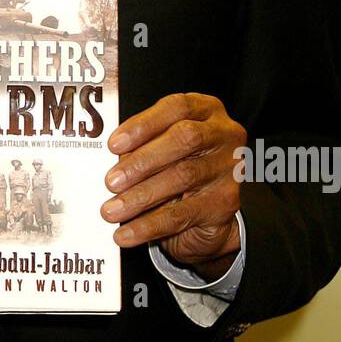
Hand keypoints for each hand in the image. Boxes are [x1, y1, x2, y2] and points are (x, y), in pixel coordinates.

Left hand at [100, 92, 244, 279]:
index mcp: (205, 110)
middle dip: (143, 160)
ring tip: (112, 210)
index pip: (176, 108)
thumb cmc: (178, 166)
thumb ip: (142, 146)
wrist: (207, 212)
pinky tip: (127, 233)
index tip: (114, 144)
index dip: (143, 125)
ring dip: (140, 196)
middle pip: (184, 139)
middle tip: (111, 181)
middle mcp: (223, 134)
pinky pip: (182, 214)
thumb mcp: (161, 148)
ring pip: (183, 176)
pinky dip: (149, 225)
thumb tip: (112, 161)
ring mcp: (229, 168)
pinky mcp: (225, 203)